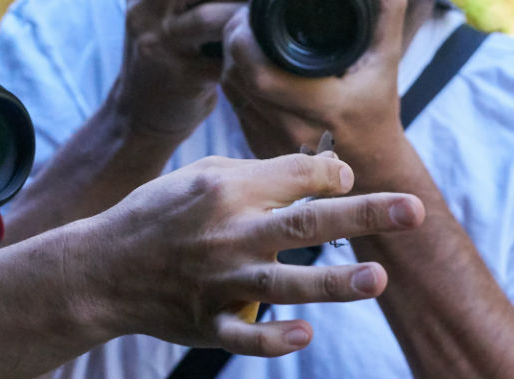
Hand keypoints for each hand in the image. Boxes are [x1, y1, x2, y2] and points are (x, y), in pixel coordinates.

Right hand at [65, 153, 425, 356]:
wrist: (100, 268)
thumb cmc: (158, 215)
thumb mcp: (201, 176)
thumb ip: (261, 175)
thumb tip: (328, 176)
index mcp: (227, 190)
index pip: (298, 177)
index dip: (333, 175)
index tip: (346, 180)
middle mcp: (228, 234)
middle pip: (306, 222)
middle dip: (365, 215)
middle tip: (413, 210)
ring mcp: (219, 282)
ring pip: (285, 284)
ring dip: (333, 282)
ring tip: (377, 277)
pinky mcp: (206, 323)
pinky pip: (245, 336)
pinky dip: (274, 338)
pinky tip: (306, 333)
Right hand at [110, 0, 248, 144]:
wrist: (142, 108)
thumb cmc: (168, 46)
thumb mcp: (161, 5)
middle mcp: (142, 13)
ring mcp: (158, 47)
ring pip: (207, 17)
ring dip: (241, 14)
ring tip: (250, 19)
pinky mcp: (180, 78)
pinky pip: (222, 55)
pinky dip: (243, 47)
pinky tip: (249, 47)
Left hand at [221, 0, 409, 159]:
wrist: (371, 169)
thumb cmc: (377, 111)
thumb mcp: (386, 60)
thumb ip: (387, 11)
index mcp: (323, 104)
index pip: (261, 73)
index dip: (245, 38)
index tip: (253, 9)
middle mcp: (292, 126)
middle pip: (237, 77)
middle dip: (233, 40)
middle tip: (244, 14)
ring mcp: (271, 139)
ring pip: (230, 90)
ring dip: (230, 58)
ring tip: (244, 32)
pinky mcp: (258, 145)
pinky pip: (234, 105)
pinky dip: (234, 79)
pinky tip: (245, 60)